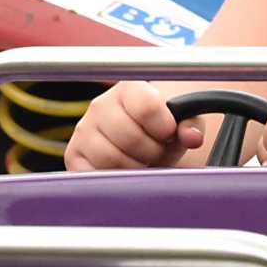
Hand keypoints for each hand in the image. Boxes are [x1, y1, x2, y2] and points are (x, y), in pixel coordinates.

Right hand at [63, 82, 203, 170]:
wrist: (142, 138)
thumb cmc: (162, 128)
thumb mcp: (183, 122)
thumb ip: (190, 124)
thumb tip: (192, 136)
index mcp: (129, 88)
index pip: (146, 106)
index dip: (164, 126)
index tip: (169, 132)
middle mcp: (100, 105)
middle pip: (129, 138)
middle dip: (151, 151)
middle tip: (157, 151)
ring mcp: (84, 131)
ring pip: (111, 159)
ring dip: (134, 167)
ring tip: (143, 160)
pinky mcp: (74, 155)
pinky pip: (94, 174)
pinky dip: (114, 178)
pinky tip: (125, 169)